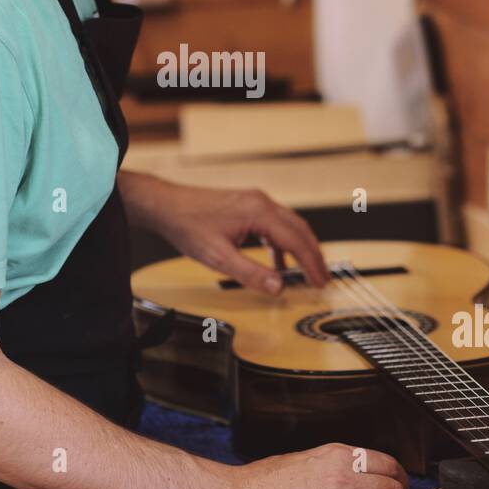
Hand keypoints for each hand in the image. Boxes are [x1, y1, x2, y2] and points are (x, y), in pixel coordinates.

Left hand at [142, 179, 328, 293]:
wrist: (166, 206)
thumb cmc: (188, 226)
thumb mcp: (218, 257)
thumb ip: (251, 273)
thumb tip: (279, 287)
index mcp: (259, 212)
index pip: (297, 241)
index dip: (312, 264)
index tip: (321, 282)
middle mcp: (261, 202)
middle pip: (300, 230)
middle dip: (313, 256)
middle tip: (322, 279)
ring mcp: (255, 201)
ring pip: (289, 225)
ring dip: (300, 248)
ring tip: (306, 272)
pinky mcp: (247, 205)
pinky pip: (274, 224)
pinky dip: (282, 243)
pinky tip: (277, 261)